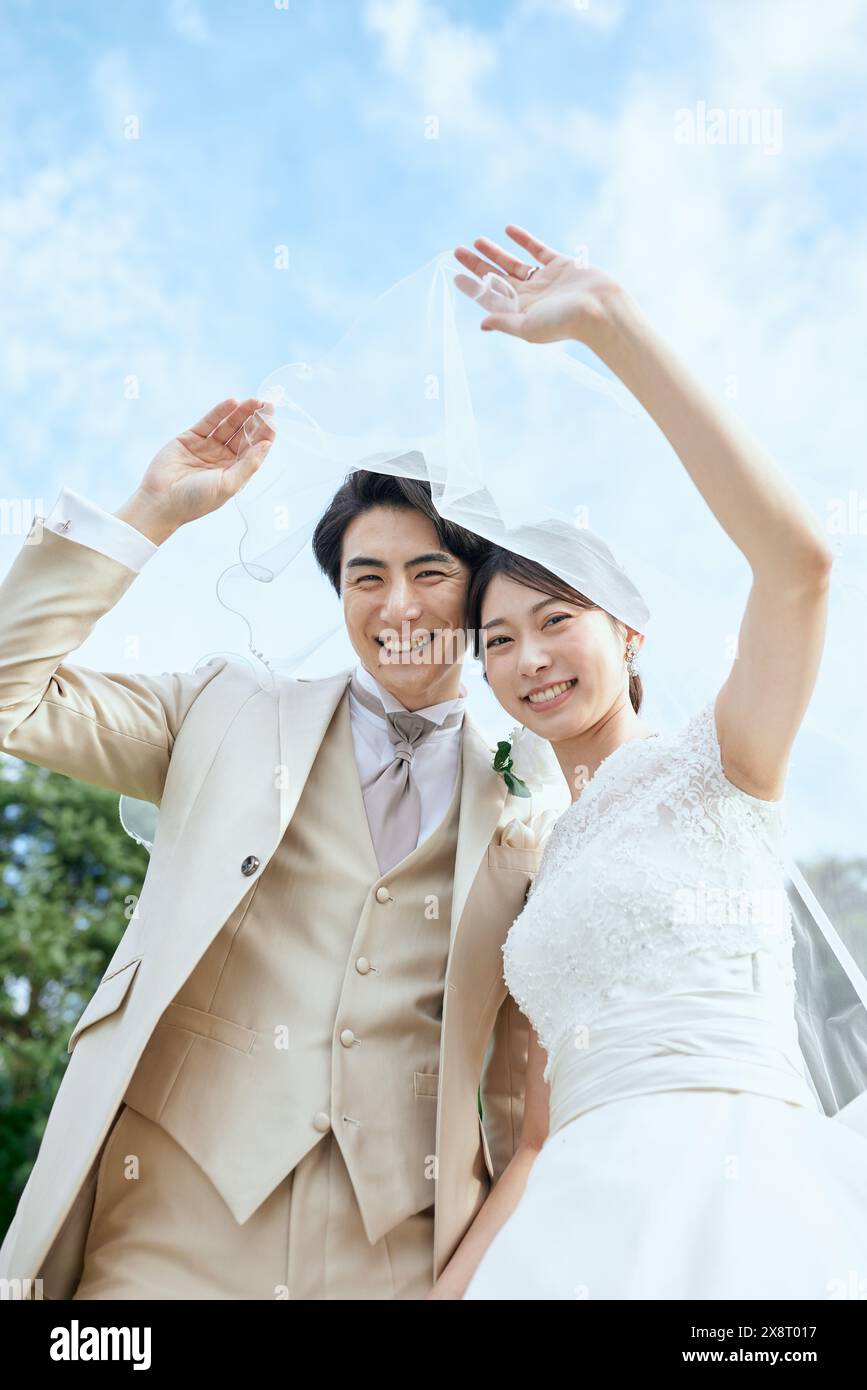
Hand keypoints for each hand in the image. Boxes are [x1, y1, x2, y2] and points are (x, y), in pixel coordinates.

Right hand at [117, 397, 275, 542]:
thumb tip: (266, 445)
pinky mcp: (191, 438)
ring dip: (242, 413)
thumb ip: (247, 465)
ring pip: (229, 425)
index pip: (255, 450)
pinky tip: (233, 403)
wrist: (161, 501)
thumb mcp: (228, 486)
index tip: (274, 421)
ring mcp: (207, 447)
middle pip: (244, 434)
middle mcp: (223, 458)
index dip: (265, 435)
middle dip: (256, 420)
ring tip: (254, 401)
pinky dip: (221, 411)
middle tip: (268, 405)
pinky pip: (209, 421)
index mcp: (235, 472)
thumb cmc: (196, 500)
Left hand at [453, 224, 624, 345]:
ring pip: (513, 263)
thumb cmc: (563, 323)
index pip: (489, 298)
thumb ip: (504, 321)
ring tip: (477, 240)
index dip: (472, 288)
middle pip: (497, 278)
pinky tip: (508, 229)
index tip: (454, 276)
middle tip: (457, 251)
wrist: (600, 308)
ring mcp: (545, 280)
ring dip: (495, 252)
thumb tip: (481, 323)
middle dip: (477, 265)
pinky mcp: (560, 265)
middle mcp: (530, 297)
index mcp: (520, 313)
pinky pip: (538, 250)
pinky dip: (523, 240)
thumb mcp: (527, 327)